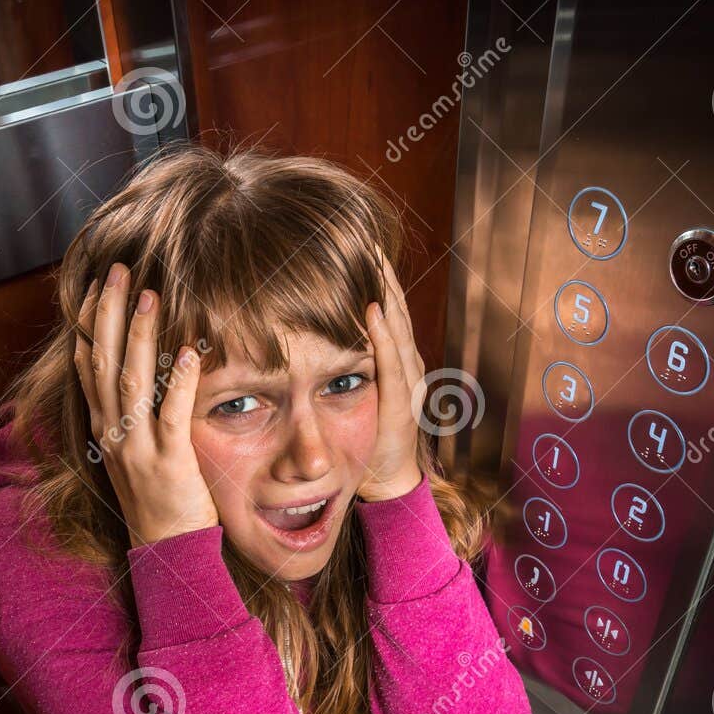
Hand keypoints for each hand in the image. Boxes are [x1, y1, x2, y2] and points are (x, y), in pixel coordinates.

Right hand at [75, 263, 219, 548]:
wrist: (165, 552)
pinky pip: (169, 415)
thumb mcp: (137, 451)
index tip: (99, 284)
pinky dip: (176, 381)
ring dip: (139, 334)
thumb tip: (146, 374)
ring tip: (148, 294)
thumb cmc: (159, 499)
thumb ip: (135, 413)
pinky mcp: (168, 463)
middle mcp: (114, 433)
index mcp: (105, 427)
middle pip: (103, 360)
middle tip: (118, 270)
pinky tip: (185, 351)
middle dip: (109, 311)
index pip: (89, 364)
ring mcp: (137, 449)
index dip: (91, 322)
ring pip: (130, 381)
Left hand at [359, 254, 425, 501]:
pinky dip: (382, 334)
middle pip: (394, 307)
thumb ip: (340, 363)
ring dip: (384, 291)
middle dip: (381, 272)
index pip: (384, 308)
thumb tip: (307, 333)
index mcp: (394, 357)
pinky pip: (391, 361)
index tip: (359, 242)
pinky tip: (372, 309)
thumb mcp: (349, 390)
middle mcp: (406, 362)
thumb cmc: (362, 436)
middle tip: (366, 235)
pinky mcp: (400, 401)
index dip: (375, 276)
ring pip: (396, 326)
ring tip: (372, 257)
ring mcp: (407, 380)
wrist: (386, 478)